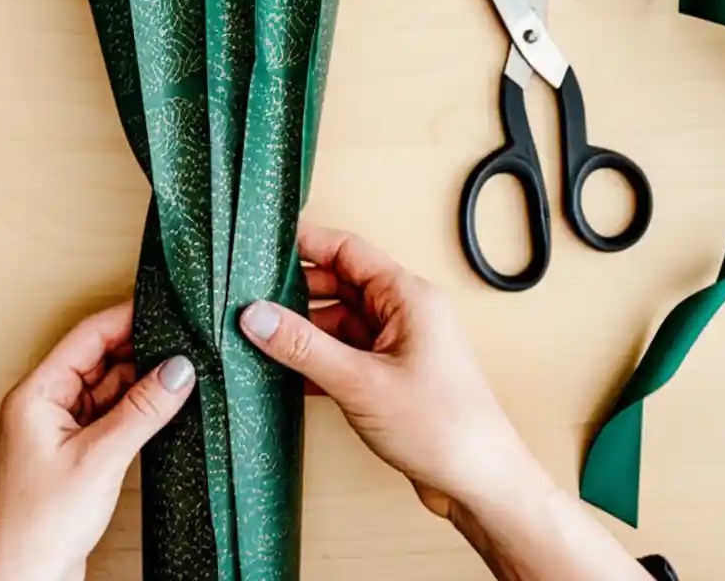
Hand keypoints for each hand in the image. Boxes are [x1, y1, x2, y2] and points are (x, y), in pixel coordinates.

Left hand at [0, 302, 195, 580]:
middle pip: (99, 360)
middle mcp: (44, 407)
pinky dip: (137, 412)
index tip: (164, 308)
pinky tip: (163, 411)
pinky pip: (110, 418)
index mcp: (36, 394)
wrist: (22, 579)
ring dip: (141, 384)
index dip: (126, 318)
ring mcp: (59, 432)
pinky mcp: (75, 457)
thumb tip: (177, 370)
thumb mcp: (100, 457)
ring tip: (182, 377)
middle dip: (140, 351)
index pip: (87, 336)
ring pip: (108, 390)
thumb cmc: (36, 526)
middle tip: (184, 344)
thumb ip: (142, 409)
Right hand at [240, 224, 649, 580]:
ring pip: (338, 323)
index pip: (348, 250)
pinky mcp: (389, 377)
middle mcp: (404, 314)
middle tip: (247, 297)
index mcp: (407, 297)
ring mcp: (397, 346)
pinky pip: (343, 355)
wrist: (477, 482)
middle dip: (294, 290)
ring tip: (257, 336)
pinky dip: (315, 360)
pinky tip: (283, 372)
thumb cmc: (443, 427)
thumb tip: (256, 316)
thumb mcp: (360, 382)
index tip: (263, 245)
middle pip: (339, 285)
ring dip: (302, 331)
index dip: (305, 243)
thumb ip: (303, 347)